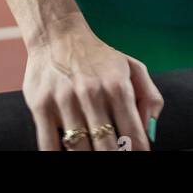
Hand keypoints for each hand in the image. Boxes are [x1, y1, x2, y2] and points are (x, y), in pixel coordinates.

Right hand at [23, 14, 163, 150]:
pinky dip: (59, 155)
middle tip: (115, 154)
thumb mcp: (132, 68)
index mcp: (117, 86)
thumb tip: (150, 132)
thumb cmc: (99, 57)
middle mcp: (92, 94)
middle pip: (106, 148)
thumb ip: (149, 98)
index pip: (132, 135)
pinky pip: (49, 146)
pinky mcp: (41, 106)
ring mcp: (65, 101)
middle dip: (114, 157)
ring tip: (92, 150)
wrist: (58, 34)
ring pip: (78, 150)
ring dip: (88, 157)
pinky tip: (68, 152)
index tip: (136, 155)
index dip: (137, 151)